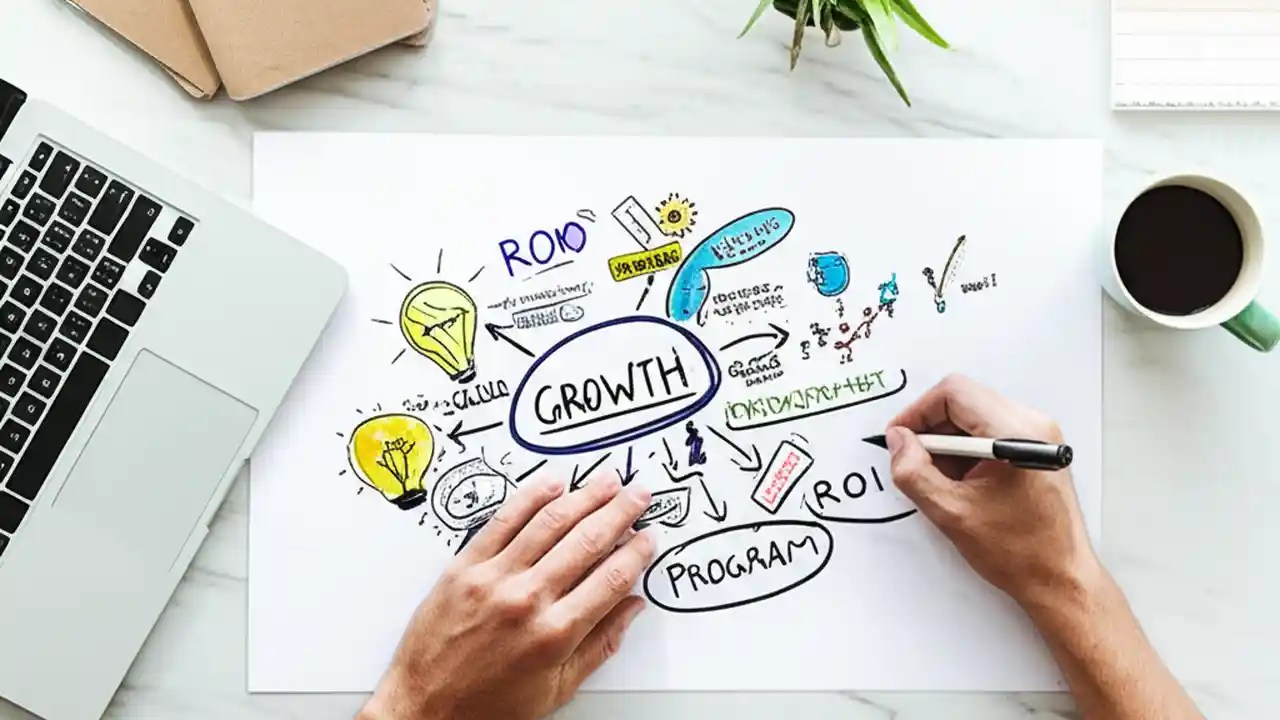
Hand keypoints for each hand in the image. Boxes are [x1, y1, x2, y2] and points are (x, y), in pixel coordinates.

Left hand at [358, 476, 654, 719]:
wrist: (423, 709)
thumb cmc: (487, 707)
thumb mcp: (556, 688)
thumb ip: (599, 645)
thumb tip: (631, 608)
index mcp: (555, 634)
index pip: (610, 579)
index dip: (636, 553)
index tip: (647, 538)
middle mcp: (526, 600)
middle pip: (586, 542)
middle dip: (619, 513)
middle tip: (637, 496)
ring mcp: (493, 579)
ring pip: (549, 523)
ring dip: (583, 497)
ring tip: (606, 482)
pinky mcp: (464, 567)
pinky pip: (503, 521)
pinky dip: (530, 498)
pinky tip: (551, 484)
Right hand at [885, 375, 1100, 610]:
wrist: (1061, 579)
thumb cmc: (1020, 552)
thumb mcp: (952, 513)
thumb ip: (914, 472)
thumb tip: (898, 442)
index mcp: (1015, 434)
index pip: (954, 393)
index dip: (917, 412)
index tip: (900, 437)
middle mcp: (1033, 426)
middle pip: (964, 400)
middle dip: (931, 428)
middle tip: (914, 460)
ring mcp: (1039, 436)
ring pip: (975, 415)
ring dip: (948, 441)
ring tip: (942, 480)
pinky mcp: (1036, 449)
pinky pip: (990, 432)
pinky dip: (966, 451)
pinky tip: (962, 483)